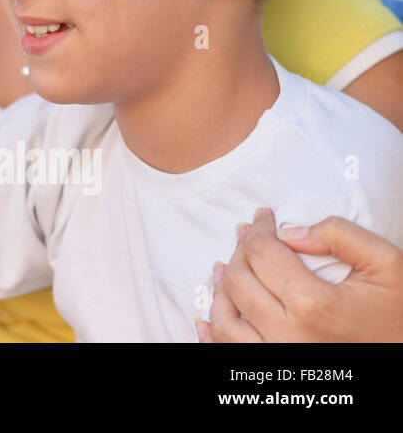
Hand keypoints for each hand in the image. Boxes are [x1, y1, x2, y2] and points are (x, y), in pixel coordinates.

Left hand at [203, 207, 402, 341]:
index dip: (257, 228)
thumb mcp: (388, 265)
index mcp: (314, 305)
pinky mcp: (277, 374)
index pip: (261, 253)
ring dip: (221, 289)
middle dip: (239, 251)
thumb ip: (340, 236)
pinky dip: (213, 333)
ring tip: (225, 268)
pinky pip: (229, 354)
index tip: (261, 216)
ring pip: (226, 319)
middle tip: (246, 235)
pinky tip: (208, 318)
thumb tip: (290, 233)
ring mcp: (278, 358)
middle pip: (239, 280)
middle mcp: (289, 336)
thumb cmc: (400, 313)